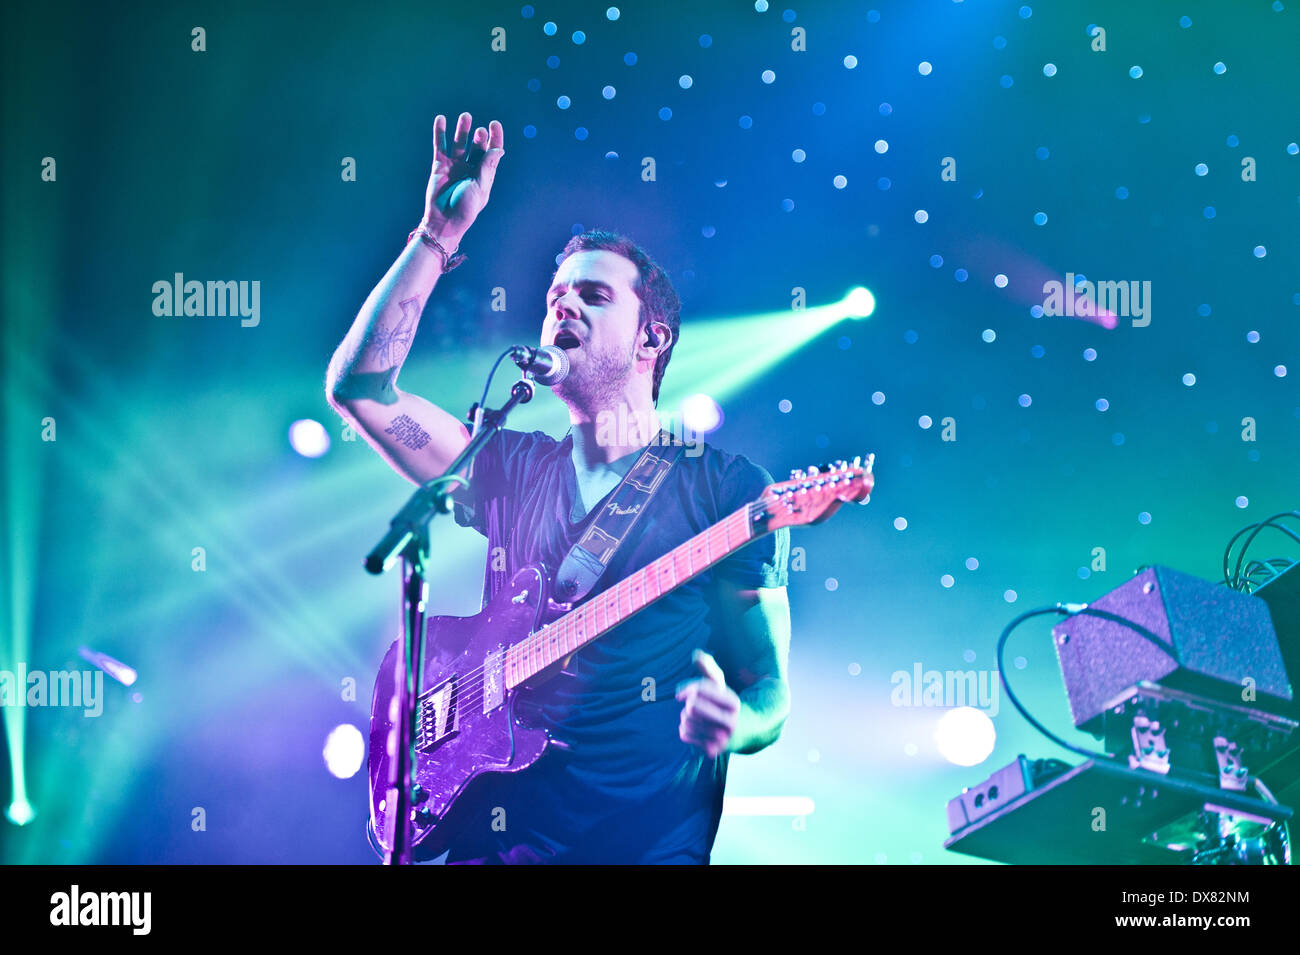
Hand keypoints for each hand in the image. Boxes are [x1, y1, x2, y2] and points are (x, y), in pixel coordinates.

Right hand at [422, 112, 504, 241]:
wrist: (443, 221)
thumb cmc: (465, 209)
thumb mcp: (479, 188)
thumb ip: (487, 167)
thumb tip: (499, 149)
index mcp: (484, 174)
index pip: (492, 152)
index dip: (495, 137)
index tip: (494, 124)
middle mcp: (471, 168)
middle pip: (477, 146)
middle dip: (479, 136)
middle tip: (479, 131)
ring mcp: (455, 165)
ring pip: (459, 143)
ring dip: (462, 129)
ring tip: (466, 117)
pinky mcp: (440, 165)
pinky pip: (440, 146)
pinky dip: (440, 132)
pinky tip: (441, 119)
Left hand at [677, 650, 739, 757]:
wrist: (743, 733)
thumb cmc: (725, 705)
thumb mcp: (722, 685)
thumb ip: (709, 668)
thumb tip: (696, 654)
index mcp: (734, 703)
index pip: (701, 690)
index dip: (688, 688)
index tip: (684, 691)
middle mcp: (731, 723)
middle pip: (692, 706)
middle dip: (688, 704)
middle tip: (692, 706)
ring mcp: (723, 739)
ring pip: (686, 721)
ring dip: (685, 717)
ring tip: (695, 718)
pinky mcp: (712, 752)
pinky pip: (684, 735)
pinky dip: (684, 729)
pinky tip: (694, 729)